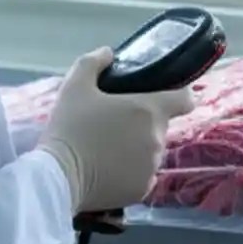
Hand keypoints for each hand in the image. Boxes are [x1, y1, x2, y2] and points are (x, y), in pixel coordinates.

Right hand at [36, 47, 195, 212]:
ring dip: (137, 147)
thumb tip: (109, 53)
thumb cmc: (69, 127)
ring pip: (152, 151)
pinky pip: (144, 175)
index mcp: (149, 110)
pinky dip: (131, 171)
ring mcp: (152, 166)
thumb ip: (94, 62)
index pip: (185, 99)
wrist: (57, 178)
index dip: (179, 95)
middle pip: (160, 125)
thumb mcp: (75, 86)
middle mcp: (157, 138)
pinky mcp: (143, 190)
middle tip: (115, 124)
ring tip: (108, 149)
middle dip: (144, 122)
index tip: (164, 95)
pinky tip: (109, 169)